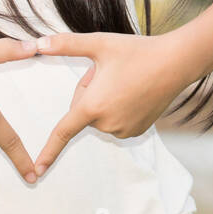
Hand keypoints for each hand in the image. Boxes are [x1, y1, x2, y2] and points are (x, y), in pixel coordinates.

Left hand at [30, 31, 190, 177]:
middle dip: (90, 91)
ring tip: (126, 79)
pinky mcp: (137, 131)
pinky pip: (116, 121)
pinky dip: (119, 107)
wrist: (175, 63)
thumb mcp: (99, 44)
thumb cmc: (137, 52)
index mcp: (93, 106)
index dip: (48, 152)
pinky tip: (134, 90)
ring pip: (101, 115)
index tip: (37, 170)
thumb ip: (66, 45)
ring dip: (105, 99)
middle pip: (84, 110)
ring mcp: (124, 130)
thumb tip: (38, 43)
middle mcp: (107, 124)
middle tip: (110, 71)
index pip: (63, 132)